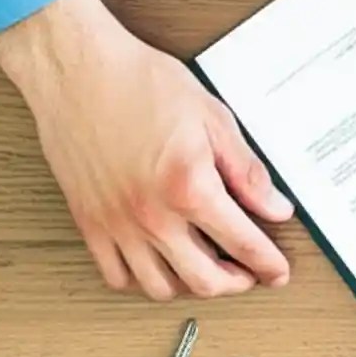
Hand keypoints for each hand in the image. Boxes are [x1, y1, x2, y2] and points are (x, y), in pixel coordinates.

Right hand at [0, 0, 292, 300]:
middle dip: (237, 283)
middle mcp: (152, 215)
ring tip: (208, 266)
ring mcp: (117, 223)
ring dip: (191, 285)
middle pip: (205, 281)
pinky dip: (143, 279)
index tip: (278, 272)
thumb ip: (248, 172)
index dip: (269, 265)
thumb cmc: (140, 84)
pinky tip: (160, 261)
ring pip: (161, 288)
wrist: (78, 68)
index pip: (244, 245)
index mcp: (189, 188)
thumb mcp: (214, 120)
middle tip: (249, 272)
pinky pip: (117, 276)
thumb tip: (275, 208)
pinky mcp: (90, 222)